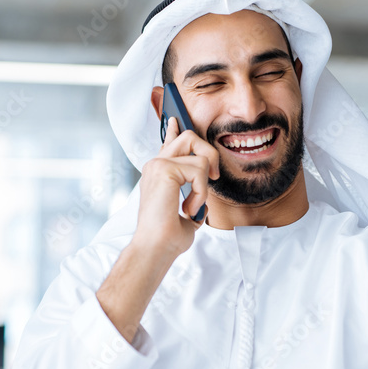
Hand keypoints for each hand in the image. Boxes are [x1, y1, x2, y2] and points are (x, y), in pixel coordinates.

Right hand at [133, 117, 219, 257]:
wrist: (156, 248)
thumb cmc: (168, 237)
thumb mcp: (187, 212)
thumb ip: (194, 198)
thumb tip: (205, 200)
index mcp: (158, 173)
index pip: (168, 143)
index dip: (175, 129)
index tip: (174, 120)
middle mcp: (155, 165)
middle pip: (189, 137)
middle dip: (209, 153)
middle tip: (212, 179)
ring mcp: (158, 165)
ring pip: (200, 156)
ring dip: (203, 186)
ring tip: (192, 206)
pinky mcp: (164, 169)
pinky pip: (199, 171)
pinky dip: (200, 192)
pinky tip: (188, 208)